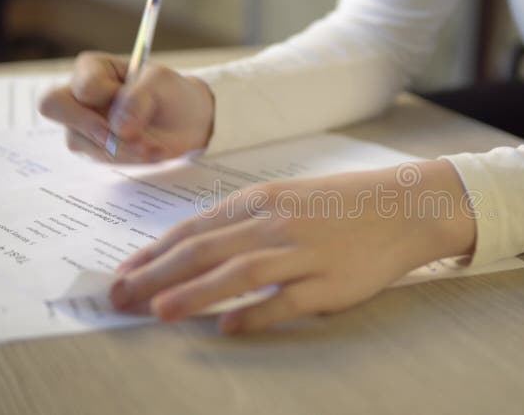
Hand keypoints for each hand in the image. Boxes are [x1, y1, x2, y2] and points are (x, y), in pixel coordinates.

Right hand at [39, 51, 214, 162]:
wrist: (186, 120)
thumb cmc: (169, 92)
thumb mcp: (161, 82)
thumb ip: (138, 97)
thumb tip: (117, 128)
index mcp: (93, 68)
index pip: (83, 84)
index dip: (106, 97)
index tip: (133, 103)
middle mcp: (78, 94)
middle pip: (52, 106)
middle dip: (90, 126)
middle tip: (125, 137)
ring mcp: (81, 124)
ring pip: (79, 141)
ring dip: (120, 148)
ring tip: (153, 147)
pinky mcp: (93, 149)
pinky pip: (99, 159)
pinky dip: (128, 159)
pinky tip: (150, 152)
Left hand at [110, 159, 476, 333]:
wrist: (402, 205)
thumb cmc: (341, 201)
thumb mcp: (288, 195)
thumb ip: (244, 218)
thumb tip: (195, 244)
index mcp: (262, 200)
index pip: (195, 228)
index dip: (155, 251)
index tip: (125, 271)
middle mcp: (278, 224)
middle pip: (206, 250)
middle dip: (157, 274)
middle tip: (121, 297)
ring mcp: (305, 254)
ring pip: (239, 273)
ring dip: (195, 293)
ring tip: (159, 311)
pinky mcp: (331, 284)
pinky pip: (287, 301)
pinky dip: (255, 314)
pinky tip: (227, 327)